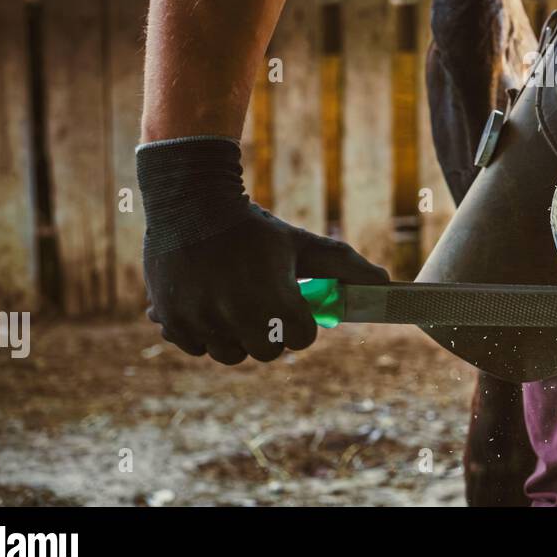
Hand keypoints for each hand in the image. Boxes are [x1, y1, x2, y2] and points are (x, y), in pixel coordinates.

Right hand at [138, 137, 386, 363]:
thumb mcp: (301, 243)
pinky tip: (209, 302)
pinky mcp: (171, 321)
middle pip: (266, 352)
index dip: (301, 321)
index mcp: (274, 297)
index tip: (293, 302)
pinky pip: (199, 347)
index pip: (300, 338)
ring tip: (235, 301)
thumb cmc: (253, 228)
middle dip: (271, 331)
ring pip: (231, 353)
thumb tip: (385, 282)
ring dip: (237, 335)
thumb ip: (344, 265)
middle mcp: (236, 313)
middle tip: (264, 304)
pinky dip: (206, 332)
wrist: (190, 203)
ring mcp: (200, 319)